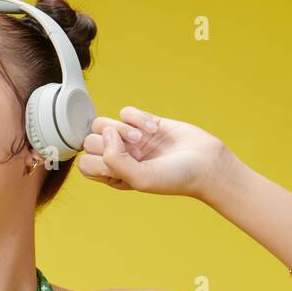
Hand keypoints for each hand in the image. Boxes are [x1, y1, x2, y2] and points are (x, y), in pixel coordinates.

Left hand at [74, 106, 233, 197]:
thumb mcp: (140, 179)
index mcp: (113, 175)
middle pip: (91, 141)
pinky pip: (126, 111)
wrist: (206, 164)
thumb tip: (105, 133)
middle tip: (135, 150)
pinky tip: (154, 129)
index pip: (85, 164)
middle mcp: (118, 157)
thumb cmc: (174, 178)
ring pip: (105, 123)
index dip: (97, 160)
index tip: (121, 164)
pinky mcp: (143, 122)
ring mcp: (129, 139)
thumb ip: (114, 160)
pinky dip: (138, 117)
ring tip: (142, 138)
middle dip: (111, 143)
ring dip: (122, 127)